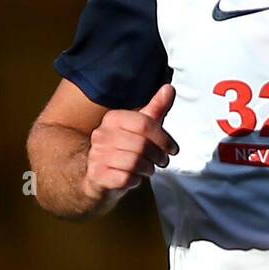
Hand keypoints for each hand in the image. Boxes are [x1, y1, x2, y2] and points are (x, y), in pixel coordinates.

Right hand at [84, 82, 178, 196]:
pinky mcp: (97, 176)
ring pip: (134, 162)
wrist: (101, 176)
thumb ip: (156, 109)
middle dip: (158, 156)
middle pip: (142, 145)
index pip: (144, 124)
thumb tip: (169, 89)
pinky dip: (135, 180)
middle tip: (161, 161)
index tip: (172, 149)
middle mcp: (101, 135)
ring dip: (148, 169)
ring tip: (148, 169)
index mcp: (113, 119)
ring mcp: (97, 155)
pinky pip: (125, 179)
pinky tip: (133, 178)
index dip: (164, 138)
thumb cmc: (125, 149)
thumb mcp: (142, 128)